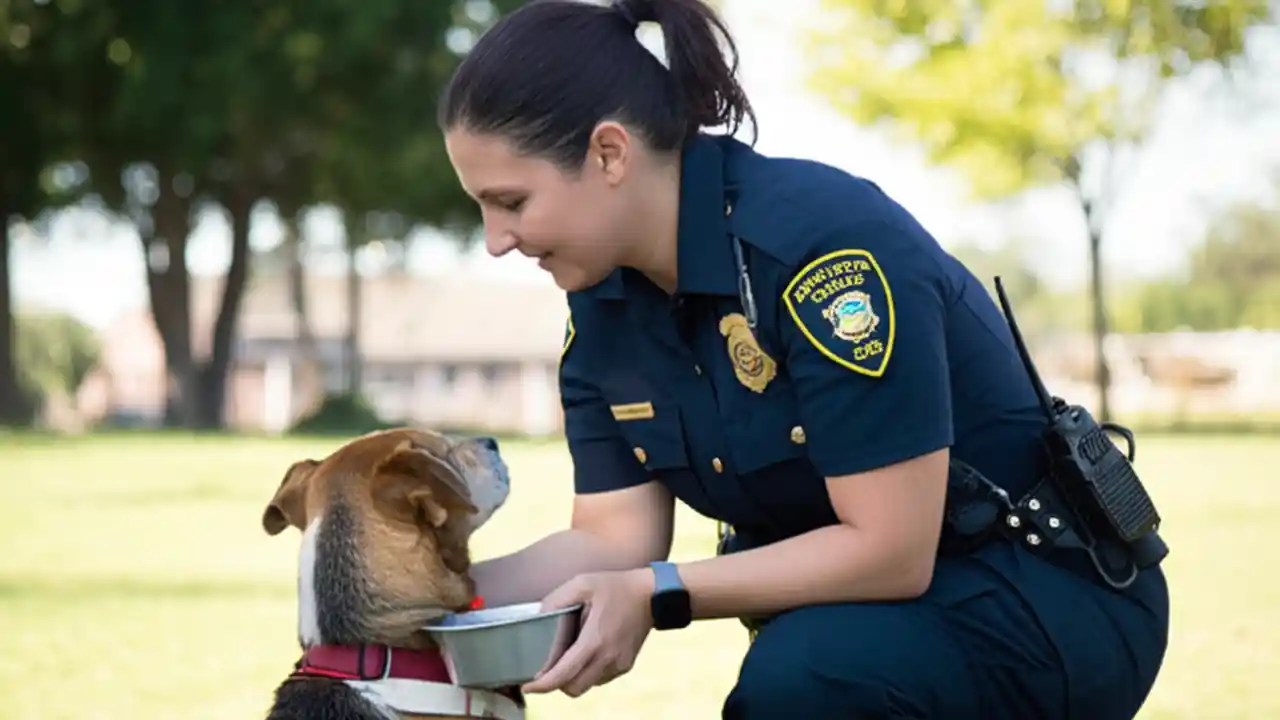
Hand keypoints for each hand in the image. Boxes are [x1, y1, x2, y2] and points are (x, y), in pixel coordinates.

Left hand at [520, 568, 654, 696]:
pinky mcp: (626, 666)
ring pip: (587, 685)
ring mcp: (619, 664)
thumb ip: (556, 601)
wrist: (652, 594)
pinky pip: (600, 679)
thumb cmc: (615, 587)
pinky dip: (588, 672)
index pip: (564, 675)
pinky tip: (588, 652)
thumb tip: (537, 617)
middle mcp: (608, 658)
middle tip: (548, 667)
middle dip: (556, 683)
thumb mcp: (582, 584)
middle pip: (573, 688)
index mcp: (595, 640)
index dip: (542, 685)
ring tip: (571, 653)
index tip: (527, 687)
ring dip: (573, 677)